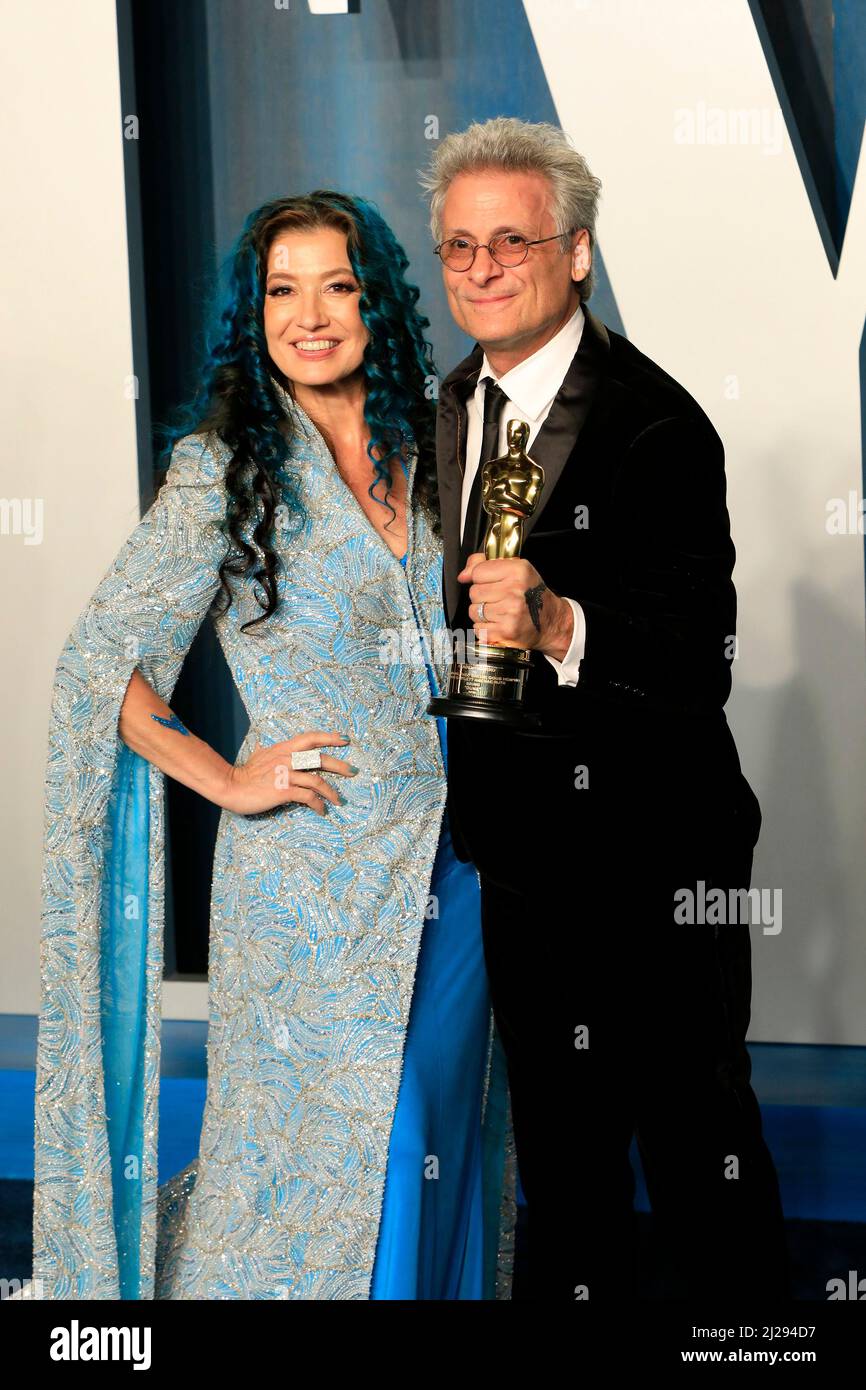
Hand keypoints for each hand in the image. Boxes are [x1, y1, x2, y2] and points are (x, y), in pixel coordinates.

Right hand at [222, 729, 356, 815]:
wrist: (230, 787)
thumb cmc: (244, 774)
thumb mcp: (258, 755)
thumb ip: (266, 750)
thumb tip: (263, 745)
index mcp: (283, 748)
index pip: (310, 738)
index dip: (329, 737)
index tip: (345, 739)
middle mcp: (287, 758)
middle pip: (320, 758)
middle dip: (340, 765)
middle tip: (353, 771)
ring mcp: (286, 774)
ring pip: (317, 780)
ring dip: (332, 792)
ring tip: (339, 800)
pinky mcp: (283, 790)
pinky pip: (308, 796)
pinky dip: (318, 804)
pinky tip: (322, 810)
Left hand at [456, 553, 574, 657]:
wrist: (549, 622)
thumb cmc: (532, 595)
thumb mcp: (516, 570)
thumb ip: (486, 565)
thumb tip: (464, 575)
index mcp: (518, 571)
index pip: (478, 572)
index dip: (480, 577)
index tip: (490, 581)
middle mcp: (515, 591)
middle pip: (474, 592)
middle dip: (482, 596)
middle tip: (498, 598)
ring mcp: (509, 613)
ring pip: (473, 611)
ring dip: (482, 613)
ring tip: (500, 611)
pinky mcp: (504, 632)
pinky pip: (478, 628)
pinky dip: (485, 628)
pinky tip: (500, 623)